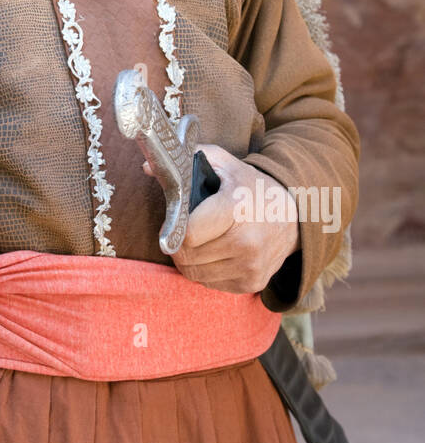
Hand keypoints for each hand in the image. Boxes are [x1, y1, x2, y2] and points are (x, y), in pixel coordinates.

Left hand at [143, 143, 300, 292]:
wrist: (295, 216)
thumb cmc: (251, 188)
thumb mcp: (224, 164)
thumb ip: (187, 159)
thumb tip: (147, 167)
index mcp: (236, 209)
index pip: (188, 235)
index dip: (176, 228)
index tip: (178, 220)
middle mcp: (247, 242)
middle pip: (187, 256)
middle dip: (179, 244)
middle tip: (185, 231)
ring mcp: (251, 266)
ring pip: (195, 274)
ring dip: (189, 260)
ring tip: (199, 242)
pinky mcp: (253, 283)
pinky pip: (211, 284)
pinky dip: (206, 271)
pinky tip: (215, 253)